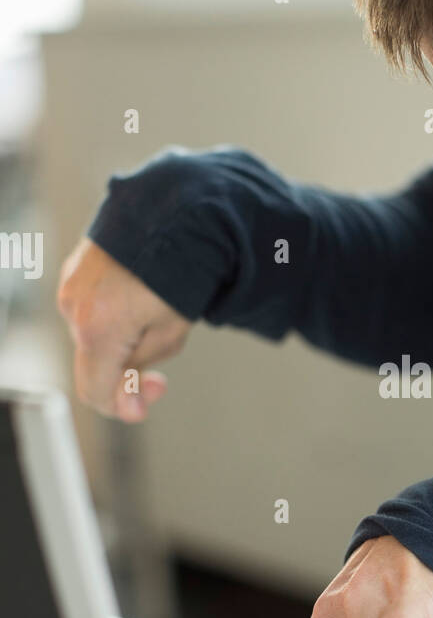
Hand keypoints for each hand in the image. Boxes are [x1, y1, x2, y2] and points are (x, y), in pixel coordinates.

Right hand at [56, 237, 191, 420]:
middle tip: (160, 376)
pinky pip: (90, 310)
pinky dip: (113, 318)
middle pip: (94, 365)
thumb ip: (138, 372)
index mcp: (97, 329)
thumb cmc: (178, 271)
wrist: (173, 211)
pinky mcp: (75, 271)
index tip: (143, 405)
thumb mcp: (169, 335)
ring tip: (156, 320)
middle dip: (126, 373)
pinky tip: (140, 301)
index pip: (95, 391)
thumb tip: (125, 401)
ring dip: (121, 342)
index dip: (120, 406)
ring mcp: (71, 286)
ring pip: (93, 338)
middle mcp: (74, 308)